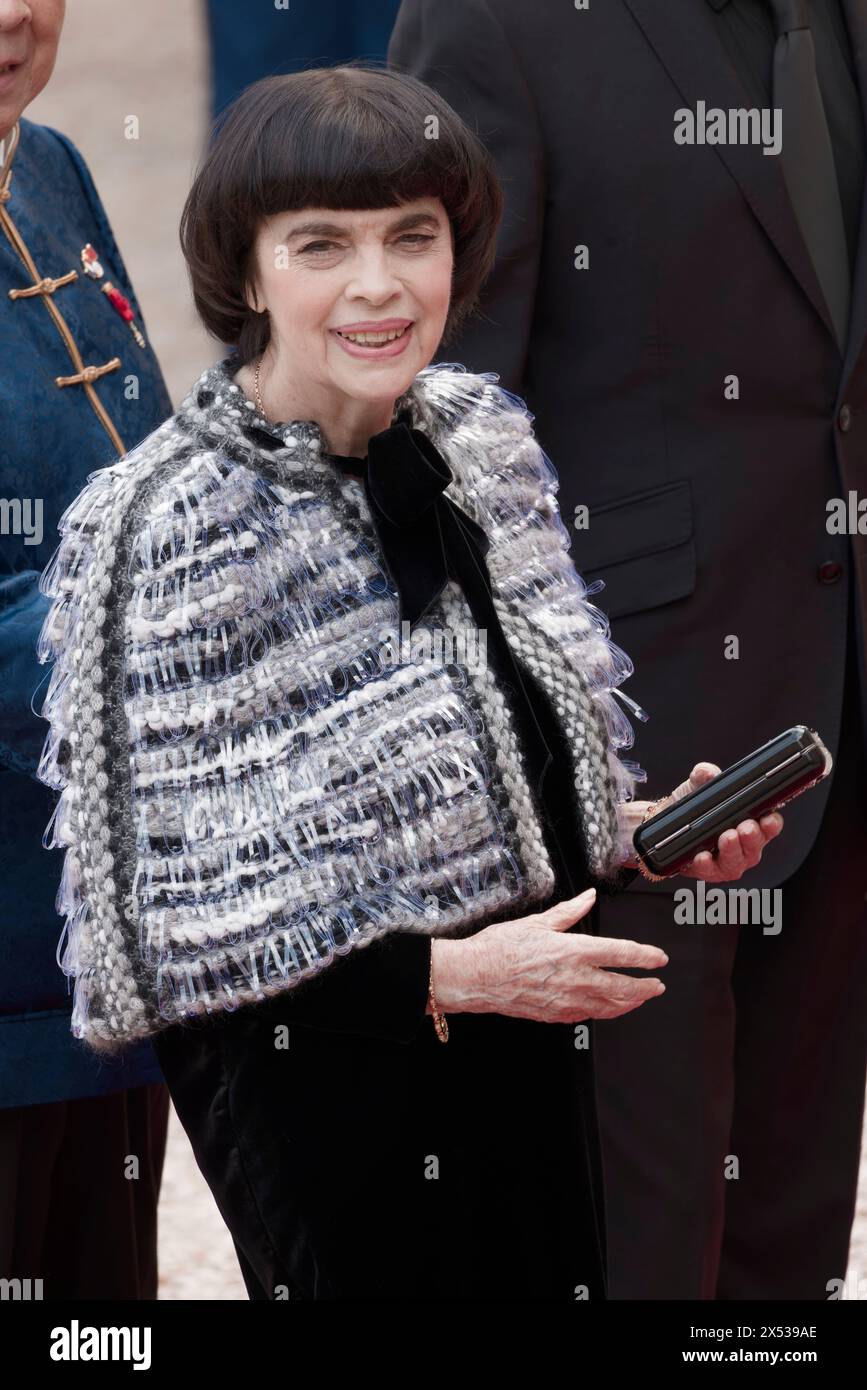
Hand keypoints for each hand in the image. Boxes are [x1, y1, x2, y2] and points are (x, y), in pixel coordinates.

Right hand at [429, 889, 668, 1023]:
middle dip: (645, 987)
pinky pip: (588, 1016)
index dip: (645, 956)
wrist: (475, 977)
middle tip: (658, 985)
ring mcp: (566, 1000)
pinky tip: (607, 1008)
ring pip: (609, 1006)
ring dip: (629, 1003)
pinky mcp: (555, 1014)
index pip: (621, 953)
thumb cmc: (499, 948)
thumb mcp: (537, 922)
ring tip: (640, 999)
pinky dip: (604, 1012)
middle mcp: (574, 978)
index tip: (659, 958)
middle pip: (623, 987)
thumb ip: (569, 912)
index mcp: (573, 950)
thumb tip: (588, 897)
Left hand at [622, 762, 783, 882]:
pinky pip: (709, 872)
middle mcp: (743, 846)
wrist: (664, 821)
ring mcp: (727, 861)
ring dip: (733, 852)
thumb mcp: (697, 784)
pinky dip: (706, 865)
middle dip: (753, 838)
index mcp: (750, 823)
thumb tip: (708, 773)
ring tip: (727, 838)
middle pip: (755, 847)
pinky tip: (702, 856)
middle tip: (745, 828)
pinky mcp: (707, 871)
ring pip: (736, 863)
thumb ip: (704, 774)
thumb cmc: (692, 804)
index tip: (768, 818)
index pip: (770, 826)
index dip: (772, 824)